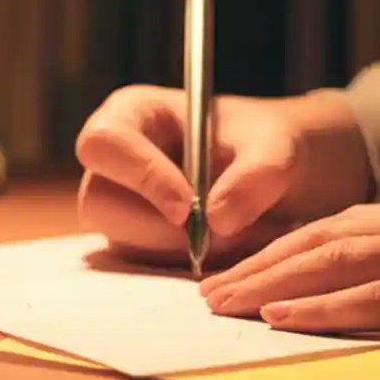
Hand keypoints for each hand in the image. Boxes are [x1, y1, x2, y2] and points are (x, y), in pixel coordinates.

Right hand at [75, 85, 372, 266]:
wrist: (280, 175)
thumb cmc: (268, 143)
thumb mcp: (276, 148)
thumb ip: (256, 175)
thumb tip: (217, 220)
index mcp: (133, 113)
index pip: (104, 144)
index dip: (139, 176)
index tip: (187, 208)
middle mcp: (114, 160)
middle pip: (99, 202)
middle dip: (157, 229)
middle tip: (219, 236)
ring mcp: (118, 203)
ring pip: (120, 241)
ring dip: (177, 252)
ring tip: (235, 237)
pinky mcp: (132, 240)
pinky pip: (141, 266)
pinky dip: (183, 266)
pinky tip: (224, 249)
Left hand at [200, 186, 379, 353]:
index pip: (346, 221)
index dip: (285, 243)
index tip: (239, 264)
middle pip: (327, 235)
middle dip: (259, 261)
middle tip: (204, 287)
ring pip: (342, 259)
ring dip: (272, 282)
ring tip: (219, 302)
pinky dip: (328, 305)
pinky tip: (284, 316)